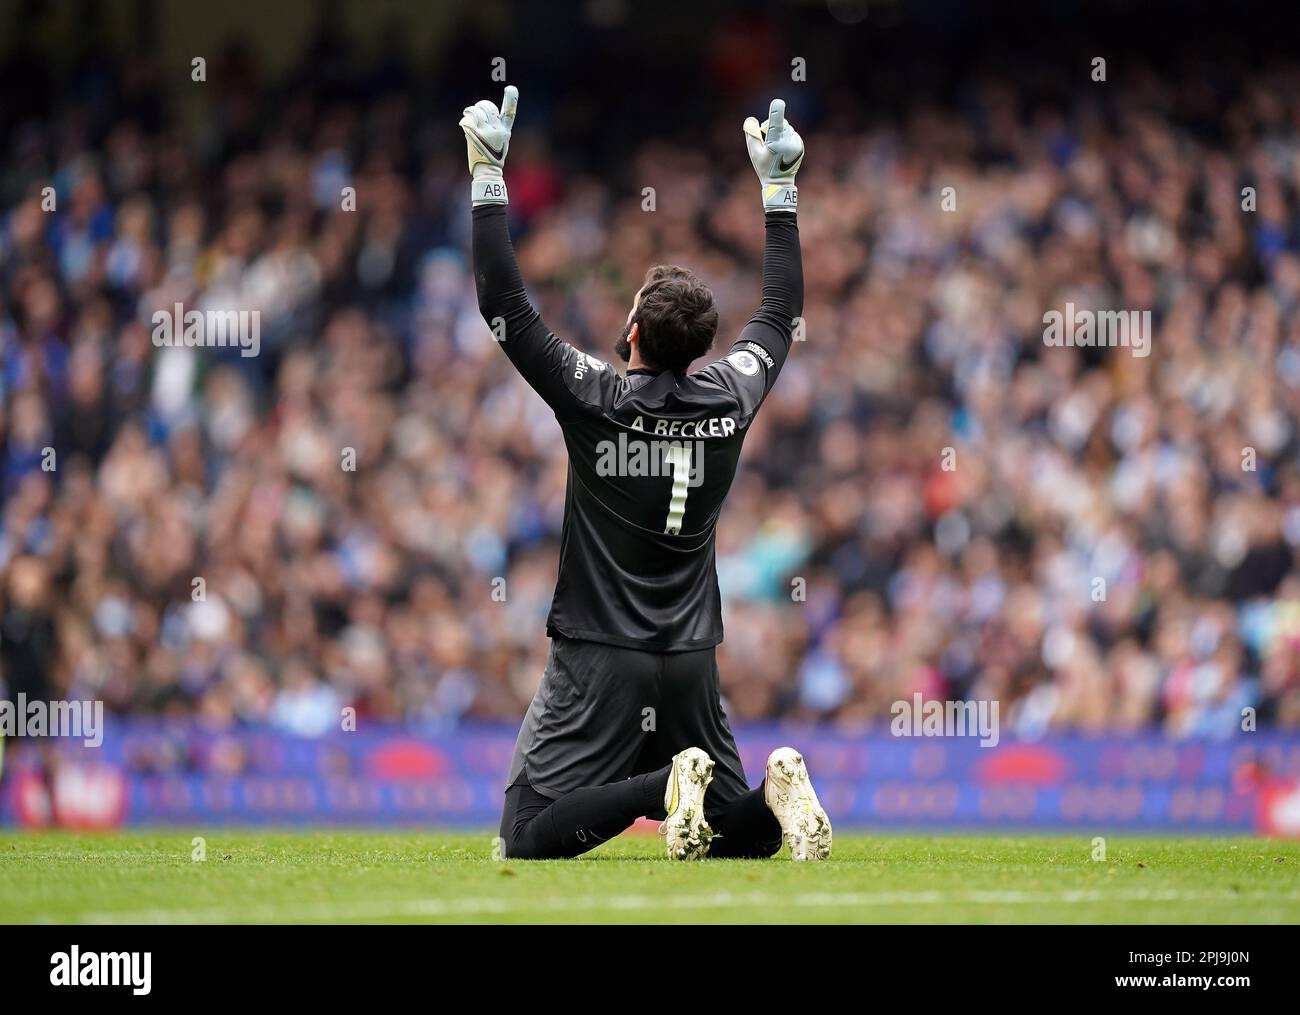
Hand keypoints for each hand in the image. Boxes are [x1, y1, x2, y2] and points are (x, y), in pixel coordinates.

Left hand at [460, 85, 517, 205]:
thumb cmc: (493, 157)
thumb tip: (486, 115)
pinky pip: (468, 119)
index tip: (511, 89)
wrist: (487, 171)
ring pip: (477, 111)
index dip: (511, 99)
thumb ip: (497, 128)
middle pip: (488, 108)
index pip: (510, 113)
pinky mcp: (475, 135)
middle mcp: (497, 130)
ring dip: (470, 111)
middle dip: (481, 106)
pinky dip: (465, 120)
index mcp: (505, 131)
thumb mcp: (501, 142)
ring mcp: (486, 132)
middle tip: (476, 110)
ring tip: (468, 115)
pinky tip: (464, 124)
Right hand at [743, 98, 802, 212]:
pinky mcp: (800, 145)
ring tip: (776, 148)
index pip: (775, 124)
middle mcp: (787, 143)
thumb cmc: (764, 167)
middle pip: (781, 123)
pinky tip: (783, 150)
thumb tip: (751, 120)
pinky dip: (787, 138)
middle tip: (767, 140)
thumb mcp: (753, 152)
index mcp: (775, 144)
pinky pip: (792, 134)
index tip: (777, 102)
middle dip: (773, 126)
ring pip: (787, 128)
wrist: (779, 182)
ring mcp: (796, 144)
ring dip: (780, 133)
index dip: (776, 112)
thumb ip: (751, 134)